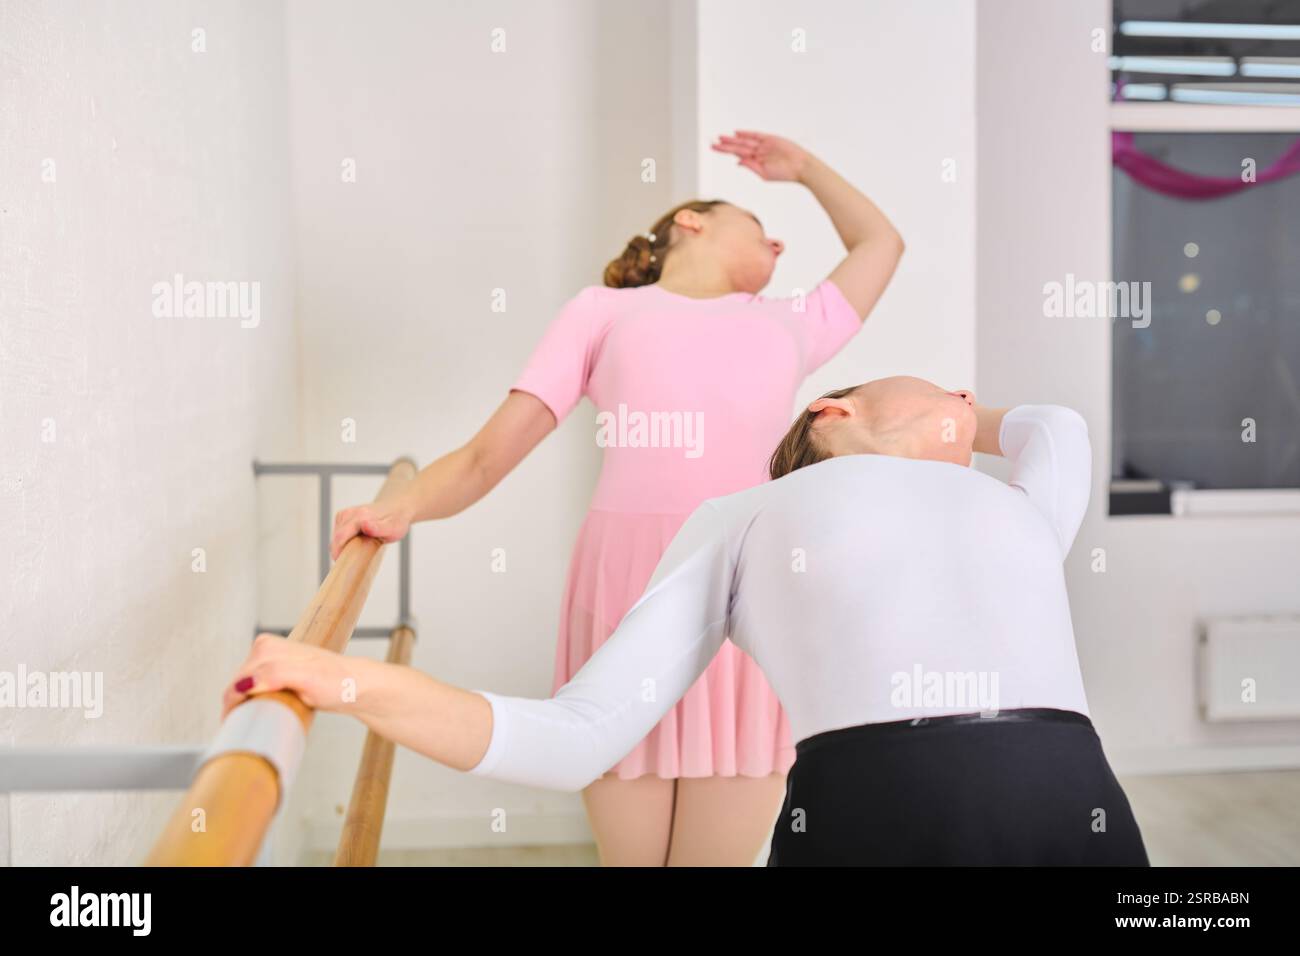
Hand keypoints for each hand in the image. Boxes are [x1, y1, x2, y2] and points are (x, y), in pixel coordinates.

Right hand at [221, 633, 367, 719]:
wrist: (354, 686)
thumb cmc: (337, 681)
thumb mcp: (307, 678)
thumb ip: (276, 674)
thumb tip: (246, 682)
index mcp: (267, 647)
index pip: (237, 682)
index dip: (233, 706)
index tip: (236, 727)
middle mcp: (265, 650)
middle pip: (237, 686)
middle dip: (238, 706)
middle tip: (248, 729)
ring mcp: (268, 661)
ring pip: (243, 688)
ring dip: (244, 705)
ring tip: (255, 722)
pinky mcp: (274, 671)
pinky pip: (253, 689)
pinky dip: (253, 702)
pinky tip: (261, 712)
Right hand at [330, 498, 412, 560]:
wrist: (395, 508)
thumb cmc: (396, 520)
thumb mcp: (393, 528)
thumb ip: (378, 528)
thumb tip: (364, 525)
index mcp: (360, 516)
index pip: (340, 537)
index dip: (339, 553)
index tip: (346, 566)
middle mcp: (349, 513)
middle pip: (336, 538)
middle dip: (341, 552)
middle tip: (357, 560)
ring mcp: (344, 514)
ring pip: (336, 537)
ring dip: (343, 547)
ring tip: (360, 549)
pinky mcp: (342, 516)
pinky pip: (337, 534)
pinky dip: (344, 541)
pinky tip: (357, 542)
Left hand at [710, 130, 811, 181]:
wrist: (800, 167)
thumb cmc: (785, 174)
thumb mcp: (764, 174)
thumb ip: (751, 166)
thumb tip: (737, 162)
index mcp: (755, 161)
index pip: (737, 155)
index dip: (725, 151)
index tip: (714, 148)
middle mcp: (758, 152)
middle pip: (738, 147)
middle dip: (725, 145)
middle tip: (712, 143)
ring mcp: (763, 145)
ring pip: (744, 141)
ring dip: (732, 139)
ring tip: (720, 138)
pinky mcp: (770, 139)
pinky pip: (756, 135)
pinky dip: (746, 134)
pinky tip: (737, 133)